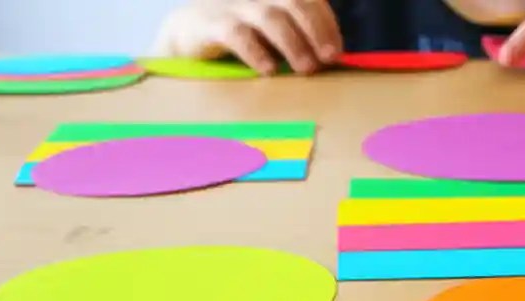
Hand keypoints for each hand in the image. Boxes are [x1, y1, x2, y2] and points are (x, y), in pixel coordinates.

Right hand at [154, 0, 341, 74]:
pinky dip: (256, 52)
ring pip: (270, 17)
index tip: (337, 52)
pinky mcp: (210, 23)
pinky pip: (237, 34)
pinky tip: (269, 70)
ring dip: (293, 44)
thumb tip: (332, 58)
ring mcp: (233, 5)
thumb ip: (299, 36)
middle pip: (294, 2)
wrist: (188, 33)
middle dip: (316, 30)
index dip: (327, 23)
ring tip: (306, 69)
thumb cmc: (243, 34)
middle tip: (328, 59)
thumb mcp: (273, 29)